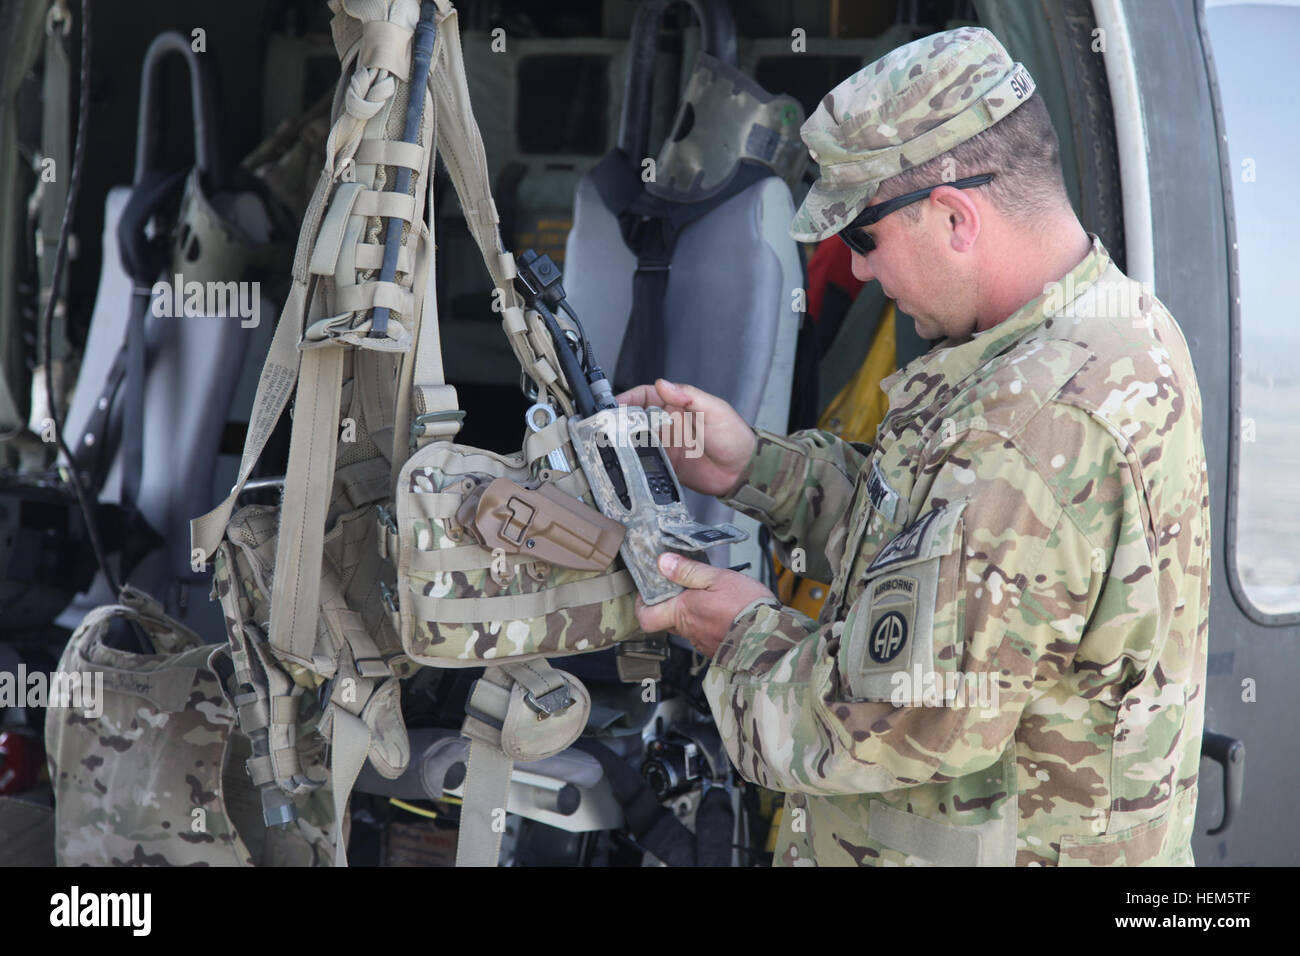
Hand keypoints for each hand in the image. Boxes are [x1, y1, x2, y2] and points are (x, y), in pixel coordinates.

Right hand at [614, 379, 755, 496]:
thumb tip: (664, 384)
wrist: (743, 471)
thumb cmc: (734, 437)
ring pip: (637, 439)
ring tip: (612, 442)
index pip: (647, 396)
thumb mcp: (714, 410)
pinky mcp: (666, 465)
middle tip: (607, 424)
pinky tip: (629, 461)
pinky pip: (645, 461)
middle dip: (620, 419)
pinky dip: (635, 461)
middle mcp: (669, 424)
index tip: (616, 404)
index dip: (629, 398)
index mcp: (678, 406)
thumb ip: (689, 396)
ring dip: (625, 440)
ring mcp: (666, 445)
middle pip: (637, 417)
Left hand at [635, 553, 775, 658]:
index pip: (646, 617)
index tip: (649, 591)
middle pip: (667, 620)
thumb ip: (688, 570)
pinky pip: (705, 636)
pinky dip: (709, 625)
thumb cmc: (746, 606)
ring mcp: (703, 643)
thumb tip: (663, 562)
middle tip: (682, 588)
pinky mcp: (718, 650)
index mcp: (683, 612)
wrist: (773, 636)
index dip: (643, 605)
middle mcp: (689, 631)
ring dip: (693, 615)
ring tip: (710, 598)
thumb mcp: (717, 578)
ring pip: (688, 628)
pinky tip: (724, 614)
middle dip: (671, 605)